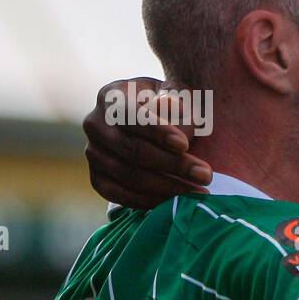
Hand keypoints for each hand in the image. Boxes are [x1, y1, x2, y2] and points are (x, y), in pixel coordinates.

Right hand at [82, 77, 211, 207]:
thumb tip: (174, 114)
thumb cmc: (172, 107)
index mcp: (112, 97)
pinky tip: (175, 202)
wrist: (157, 125)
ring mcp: (93, 153)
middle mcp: (95, 125)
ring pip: (128, 175)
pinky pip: (118, 195)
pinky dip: (147, 201)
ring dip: (167, 187)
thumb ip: (178, 105)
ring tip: (198, 191)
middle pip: (134, 150)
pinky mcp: (97, 178)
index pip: (131, 116)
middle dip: (173, 165)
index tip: (184, 145)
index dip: (157, 132)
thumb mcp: (179, 97)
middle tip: (205, 175)